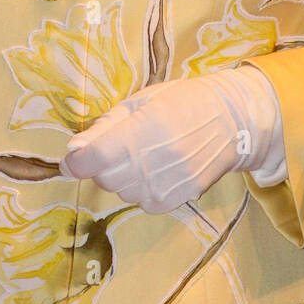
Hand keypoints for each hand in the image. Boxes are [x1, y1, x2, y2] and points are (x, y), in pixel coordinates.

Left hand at [59, 69, 274, 212]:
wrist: (231, 121)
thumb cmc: (183, 101)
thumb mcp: (140, 101)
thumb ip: (104, 127)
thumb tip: (72, 150)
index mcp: (141, 130)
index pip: (92, 160)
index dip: (75, 161)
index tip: (73, 157)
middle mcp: (152, 163)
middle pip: (104, 178)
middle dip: (103, 163)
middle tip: (123, 143)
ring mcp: (166, 186)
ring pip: (122, 191)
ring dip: (123, 176)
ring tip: (146, 153)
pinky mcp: (177, 200)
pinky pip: (142, 202)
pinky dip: (142, 188)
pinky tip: (158, 168)